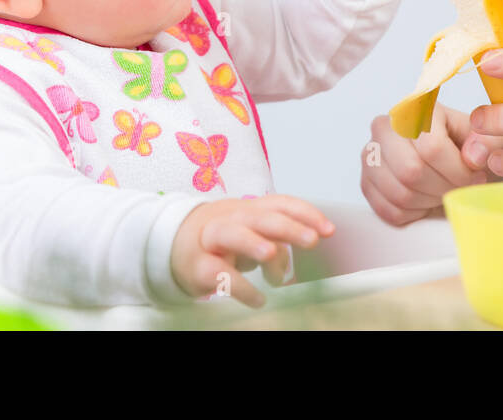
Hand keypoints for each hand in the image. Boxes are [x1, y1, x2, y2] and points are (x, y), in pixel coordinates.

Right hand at [170, 195, 333, 307]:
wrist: (174, 244)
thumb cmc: (222, 241)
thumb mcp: (251, 236)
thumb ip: (275, 243)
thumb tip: (298, 265)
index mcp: (249, 208)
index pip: (280, 203)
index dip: (305, 213)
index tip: (329, 230)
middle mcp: (232, 218)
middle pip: (261, 217)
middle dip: (287, 227)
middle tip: (312, 240)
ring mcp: (213, 240)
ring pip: (232, 234)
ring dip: (253, 242)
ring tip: (272, 255)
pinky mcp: (199, 265)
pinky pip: (219, 273)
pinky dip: (240, 287)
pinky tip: (258, 300)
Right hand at [360, 102, 502, 224]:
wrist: (452, 161)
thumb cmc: (470, 148)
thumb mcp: (491, 139)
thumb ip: (489, 142)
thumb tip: (473, 156)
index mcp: (417, 108)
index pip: (431, 147)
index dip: (457, 171)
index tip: (474, 177)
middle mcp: (387, 125)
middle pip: (411, 171)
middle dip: (442, 188)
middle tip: (458, 188)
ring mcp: (370, 154)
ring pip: (399, 193)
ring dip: (429, 202)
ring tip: (443, 192)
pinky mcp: (366, 181)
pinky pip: (387, 210)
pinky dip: (413, 214)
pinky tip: (425, 200)